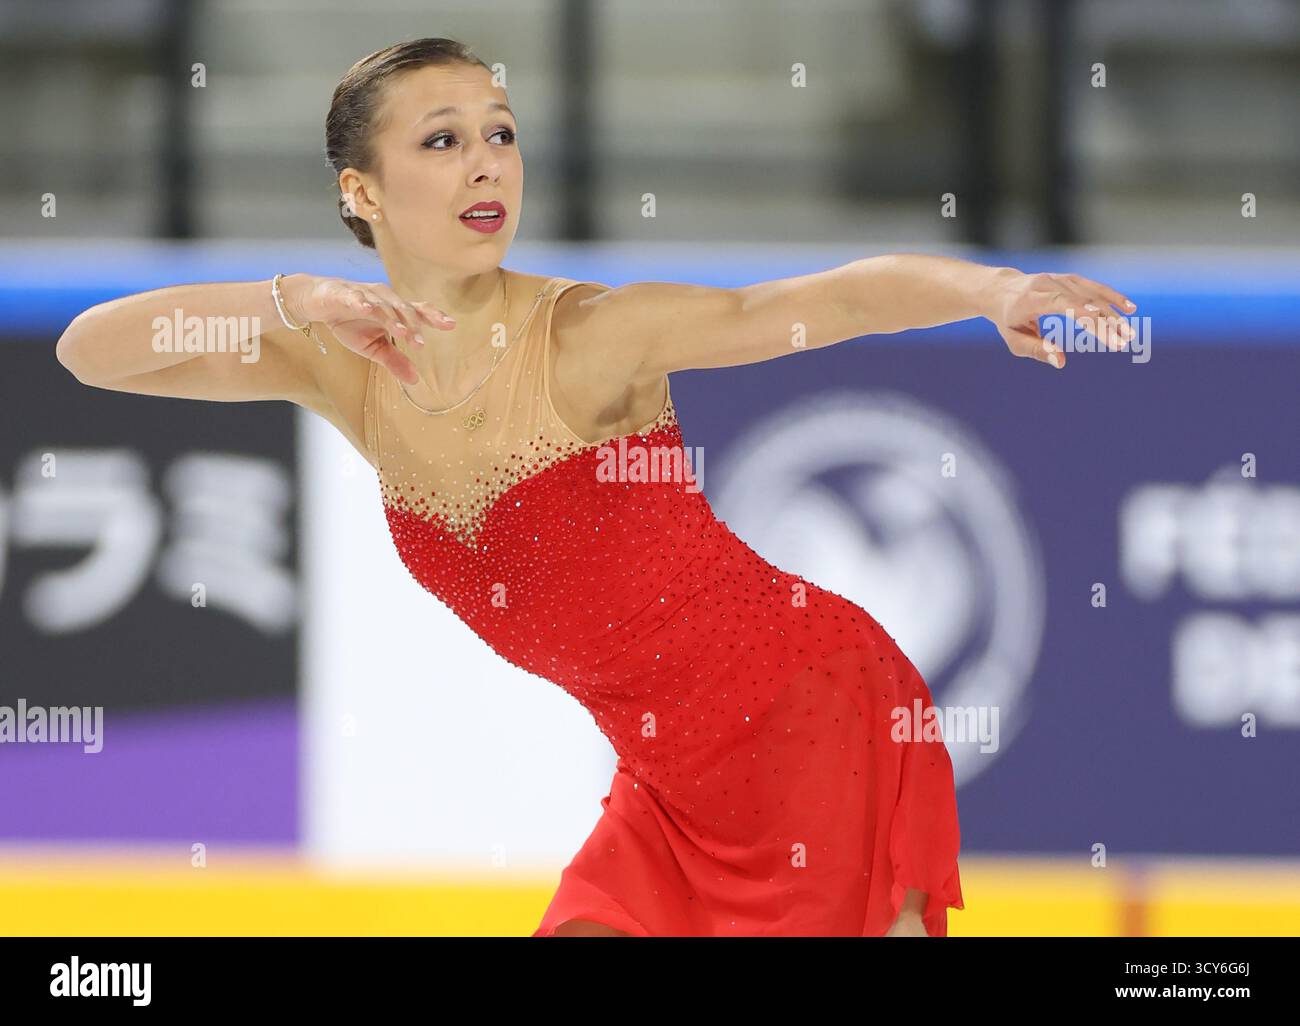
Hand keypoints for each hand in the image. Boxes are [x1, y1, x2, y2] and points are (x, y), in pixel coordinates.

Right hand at [285, 275, 455, 384]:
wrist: (317, 303)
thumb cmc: (349, 322)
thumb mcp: (373, 347)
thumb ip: (394, 360)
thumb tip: (416, 381)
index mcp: (393, 310)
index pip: (417, 311)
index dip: (433, 316)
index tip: (451, 325)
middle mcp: (384, 298)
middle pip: (404, 308)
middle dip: (413, 325)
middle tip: (420, 343)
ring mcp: (365, 294)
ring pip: (382, 304)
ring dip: (392, 318)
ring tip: (401, 332)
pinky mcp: (344, 293)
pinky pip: (355, 297)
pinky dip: (362, 302)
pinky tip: (368, 310)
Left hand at [985, 269, 1136, 368]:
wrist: (1002, 290)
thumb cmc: (1008, 320)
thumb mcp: (1014, 340)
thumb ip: (1036, 350)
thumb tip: (1060, 362)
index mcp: (1031, 299)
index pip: (1060, 303)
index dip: (1082, 311)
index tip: (1102, 325)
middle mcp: (1048, 285)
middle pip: (1082, 301)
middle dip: (1104, 322)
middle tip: (1123, 342)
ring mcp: (1061, 279)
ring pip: (1092, 294)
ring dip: (1113, 313)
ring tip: (1128, 333)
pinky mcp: (1071, 279)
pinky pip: (1094, 287)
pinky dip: (1112, 297)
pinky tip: (1129, 308)